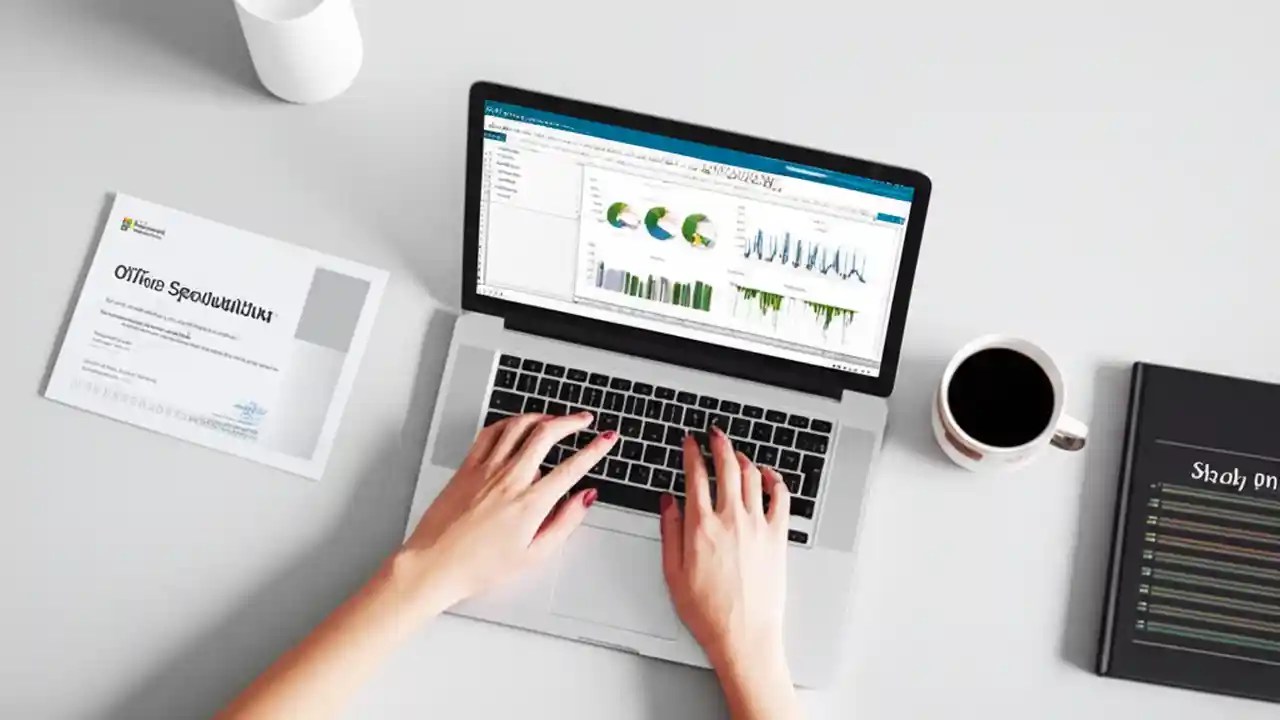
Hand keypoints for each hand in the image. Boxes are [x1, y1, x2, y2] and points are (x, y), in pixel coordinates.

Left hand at [403, 412, 618, 606]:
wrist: (434, 564)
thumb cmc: (479, 567)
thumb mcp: (533, 556)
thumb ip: (564, 523)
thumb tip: (585, 499)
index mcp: (530, 504)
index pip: (572, 467)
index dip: (595, 449)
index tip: (607, 439)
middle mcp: (509, 480)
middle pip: (546, 434)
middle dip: (572, 421)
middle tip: (584, 420)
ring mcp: (486, 470)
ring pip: (519, 426)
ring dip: (542, 416)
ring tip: (555, 418)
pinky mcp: (467, 468)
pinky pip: (491, 432)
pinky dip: (510, 422)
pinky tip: (517, 424)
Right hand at [659, 426, 790, 669]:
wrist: (744, 635)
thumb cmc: (708, 611)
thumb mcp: (672, 572)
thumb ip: (669, 531)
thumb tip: (667, 501)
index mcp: (700, 526)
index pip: (695, 475)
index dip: (691, 452)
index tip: (690, 442)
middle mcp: (730, 519)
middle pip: (726, 466)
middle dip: (718, 443)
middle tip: (714, 434)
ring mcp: (758, 525)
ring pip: (752, 476)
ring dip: (742, 458)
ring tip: (736, 453)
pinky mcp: (778, 536)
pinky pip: (780, 496)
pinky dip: (773, 479)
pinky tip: (767, 474)